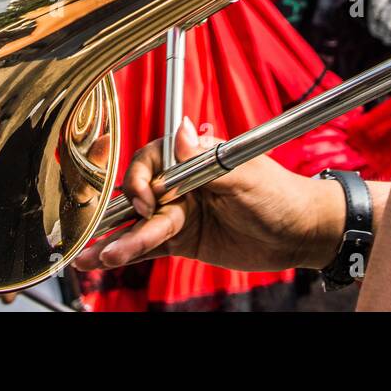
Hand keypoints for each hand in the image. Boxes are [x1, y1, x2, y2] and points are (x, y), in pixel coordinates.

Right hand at [72, 118, 344, 273]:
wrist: (301, 233)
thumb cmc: (280, 194)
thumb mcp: (246, 176)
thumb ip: (208, 162)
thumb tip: (181, 131)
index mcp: (195, 158)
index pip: (154, 160)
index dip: (143, 180)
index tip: (149, 200)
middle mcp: (183, 183)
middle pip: (139, 194)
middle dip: (119, 215)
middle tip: (104, 239)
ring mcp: (182, 212)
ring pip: (139, 225)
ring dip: (114, 239)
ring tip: (89, 256)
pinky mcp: (184, 240)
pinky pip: (150, 246)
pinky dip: (127, 253)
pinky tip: (102, 259)